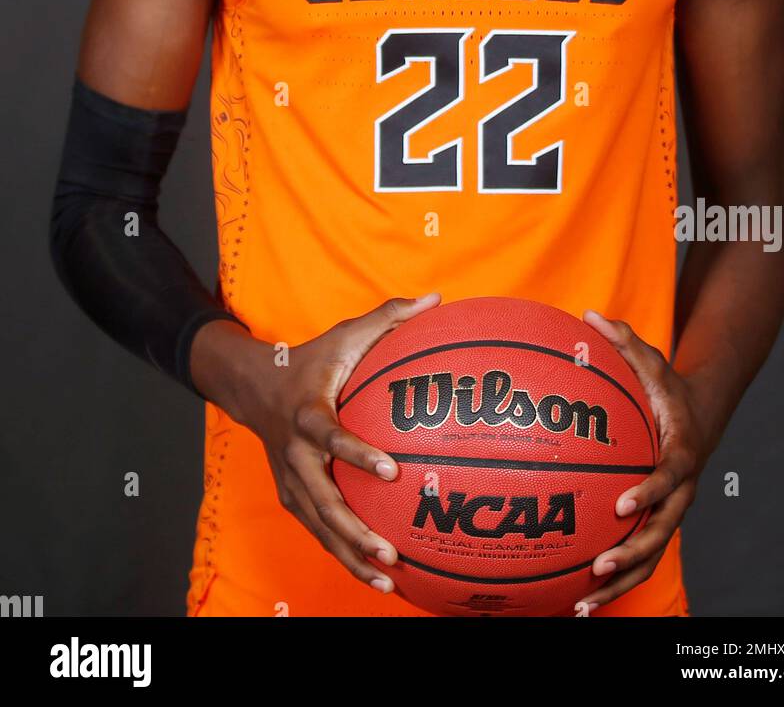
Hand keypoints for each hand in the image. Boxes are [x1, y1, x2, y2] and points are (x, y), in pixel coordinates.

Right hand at [203, 293, 440, 597]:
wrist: (255, 388)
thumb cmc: (313, 360)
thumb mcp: (346, 333)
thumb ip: (389, 316)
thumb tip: (436, 298)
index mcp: (307, 414)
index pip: (330, 438)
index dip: (357, 454)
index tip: (390, 470)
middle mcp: (294, 454)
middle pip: (321, 500)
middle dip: (353, 528)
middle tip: (389, 548)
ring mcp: (291, 482)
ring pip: (319, 527)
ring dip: (351, 554)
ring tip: (389, 576)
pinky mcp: (293, 499)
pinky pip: (319, 532)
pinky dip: (344, 555)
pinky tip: (378, 576)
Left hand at [574, 309, 709, 614]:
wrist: (699, 416)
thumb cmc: (667, 387)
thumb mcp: (652, 360)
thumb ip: (623, 339)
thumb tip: (587, 314)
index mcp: (679, 453)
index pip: (668, 478)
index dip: (648, 492)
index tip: (623, 504)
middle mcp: (679, 492)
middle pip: (661, 532)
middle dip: (631, 554)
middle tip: (599, 567)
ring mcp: (670, 512)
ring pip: (650, 557)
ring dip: (620, 582)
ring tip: (583, 603)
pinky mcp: (657, 524)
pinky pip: (639, 558)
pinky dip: (615, 581)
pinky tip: (577, 598)